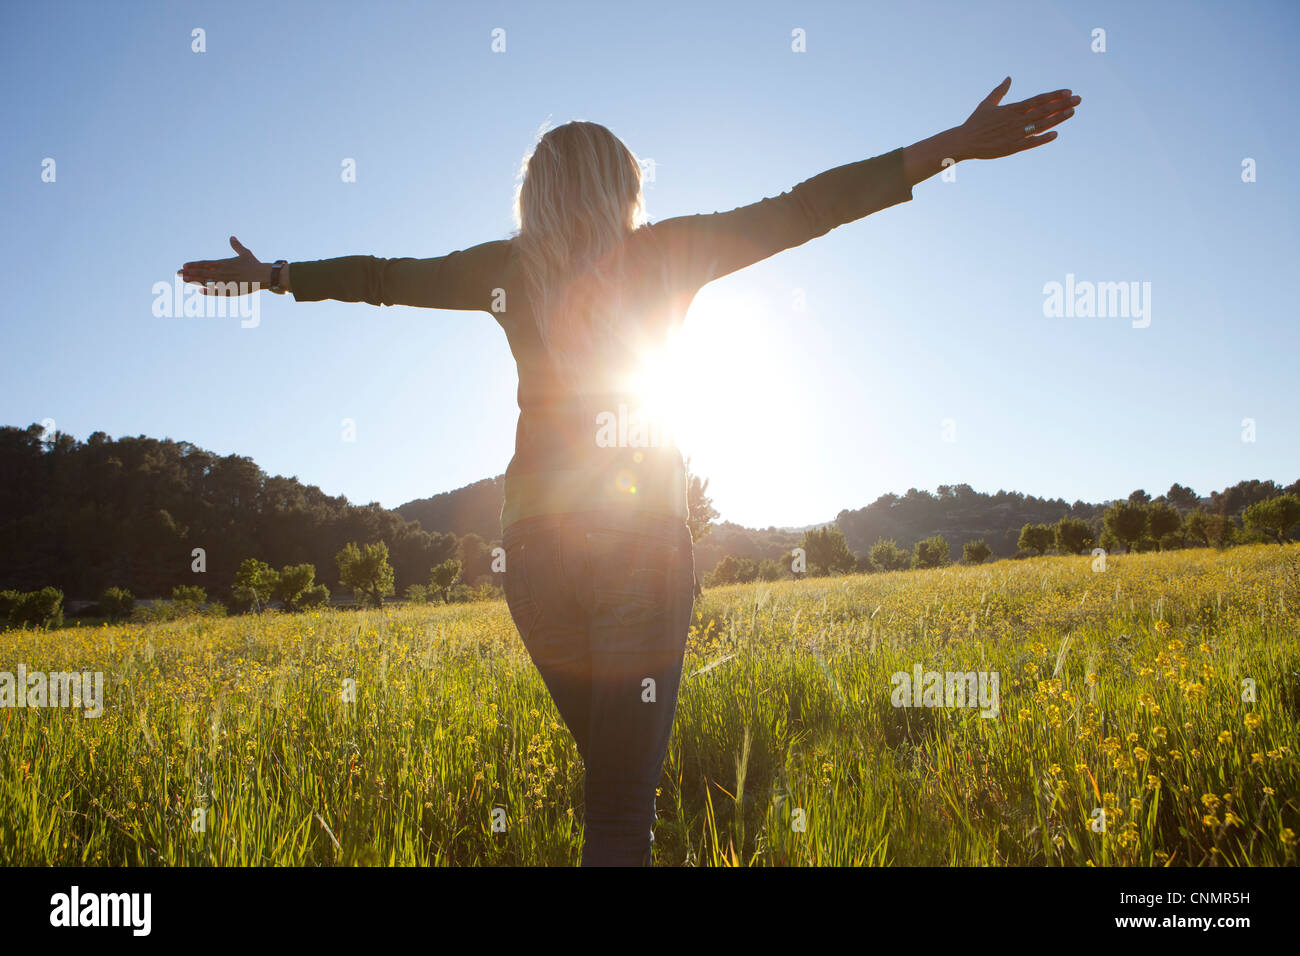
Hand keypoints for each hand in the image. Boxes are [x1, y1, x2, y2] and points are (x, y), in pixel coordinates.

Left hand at [178, 236, 268, 294]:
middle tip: (177, 273)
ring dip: (194, 281)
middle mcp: (222, 272)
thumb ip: (236, 246)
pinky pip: (218, 291)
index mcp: (224, 263)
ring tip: (184, 280)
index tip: (184, 266)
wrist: (264, 275)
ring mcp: (226, 282)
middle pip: (202, 272)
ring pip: (207, 281)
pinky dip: (209, 291)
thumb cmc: (255, 264)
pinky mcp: (232, 290)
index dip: (194, 265)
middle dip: (189, 273)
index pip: (205, 264)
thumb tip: (232, 237)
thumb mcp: (245, 253)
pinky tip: (200, 291)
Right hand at [954, 78, 1079, 159]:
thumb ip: (1000, 91)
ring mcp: (1015, 134)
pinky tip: (1055, 134)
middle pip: (1044, 110)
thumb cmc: (974, 122)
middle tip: (1079, 99)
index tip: (1068, 92)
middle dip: (1062, 105)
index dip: (1054, 96)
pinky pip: (1031, 143)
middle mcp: (1016, 120)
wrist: (963, 142)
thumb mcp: (987, 103)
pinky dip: (1043, 139)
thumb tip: (1009, 78)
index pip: (1038, 100)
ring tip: (1072, 112)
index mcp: (1012, 109)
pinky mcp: (1012, 147)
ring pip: (1041, 125)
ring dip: (1058, 118)